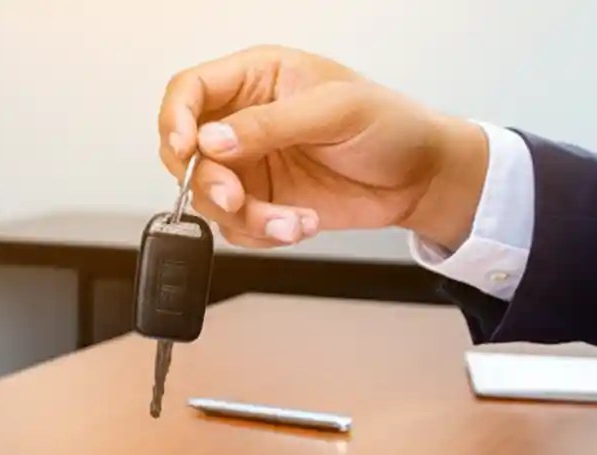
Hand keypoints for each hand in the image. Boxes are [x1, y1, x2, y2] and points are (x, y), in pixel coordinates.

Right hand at [158, 45, 487, 250]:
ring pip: (210, 198)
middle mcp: (244, 121)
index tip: (185, 149)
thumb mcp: (335, 111)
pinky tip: (301, 223)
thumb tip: (212, 140)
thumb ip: (269, 124)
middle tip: (236, 198)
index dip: (175, 119)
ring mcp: (251, 166)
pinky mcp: (264, 203)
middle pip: (187, 153)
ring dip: (245, 217)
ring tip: (291, 221)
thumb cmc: (391, 125)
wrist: (421, 178)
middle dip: (208, 182)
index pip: (190, 90)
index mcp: (257, 78)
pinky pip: (236, 227)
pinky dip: (263, 234)